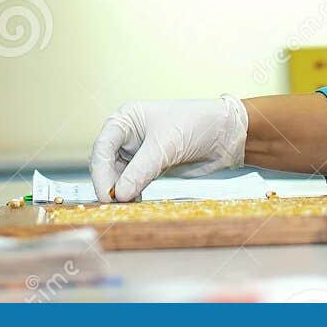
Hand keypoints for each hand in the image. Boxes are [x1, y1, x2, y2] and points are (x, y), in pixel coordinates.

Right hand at [89, 96, 247, 202]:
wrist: (226, 135)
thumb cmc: (196, 125)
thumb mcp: (166, 145)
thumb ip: (141, 170)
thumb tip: (120, 195)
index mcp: (126, 119)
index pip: (102, 147)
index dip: (101, 172)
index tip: (107, 194)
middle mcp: (128, 135)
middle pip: (106, 163)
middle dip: (109, 183)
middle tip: (115, 205)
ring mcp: (138, 152)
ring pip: (119, 176)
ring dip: (121, 191)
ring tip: (127, 206)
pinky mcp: (151, 167)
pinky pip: (134, 183)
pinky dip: (133, 194)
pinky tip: (137, 203)